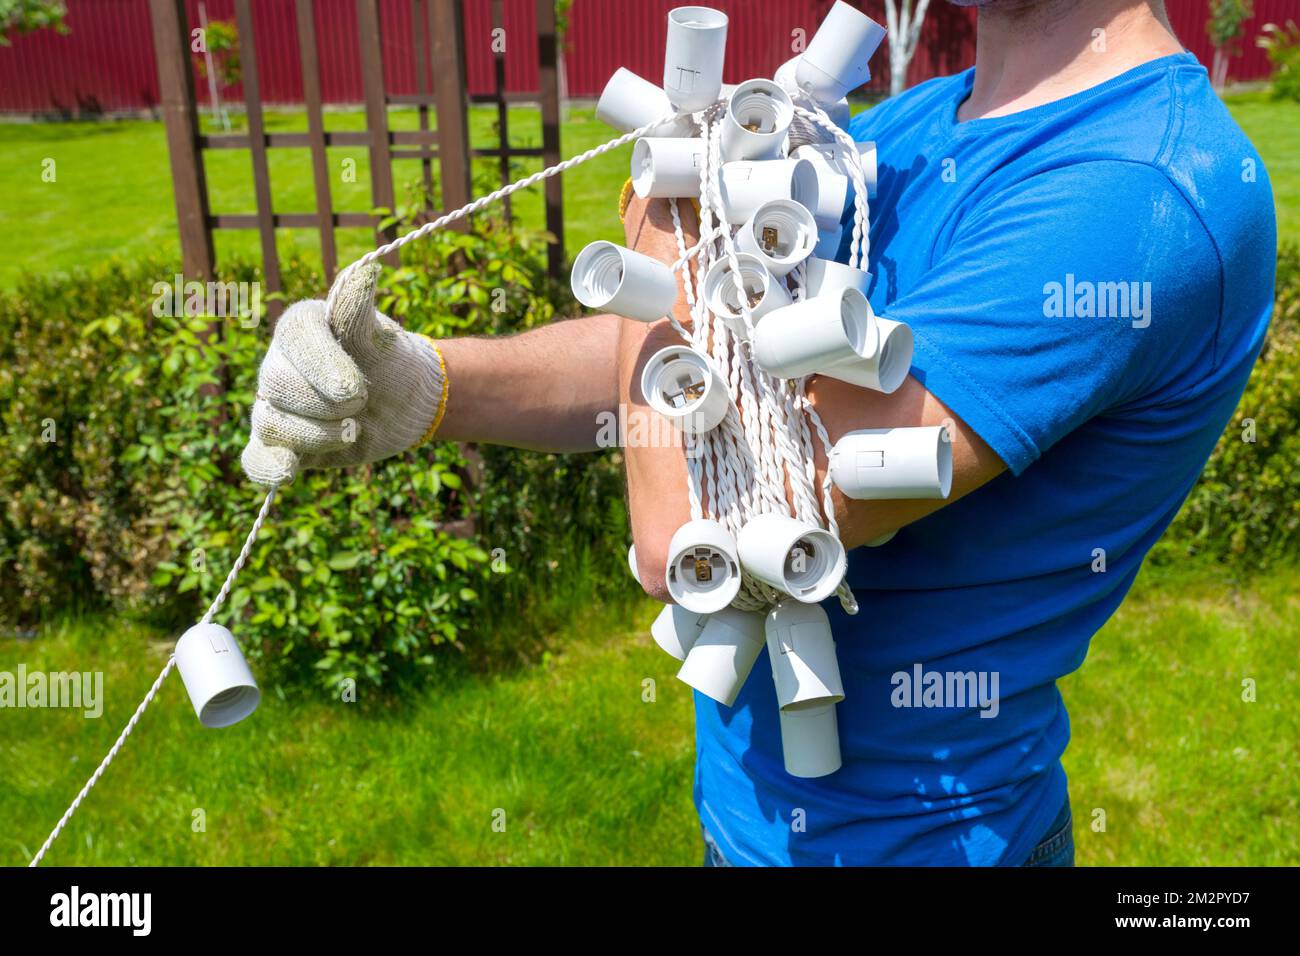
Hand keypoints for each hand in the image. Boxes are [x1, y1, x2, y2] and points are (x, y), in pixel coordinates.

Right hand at [241, 264, 445, 485]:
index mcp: (300, 327)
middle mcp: (278, 364)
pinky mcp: (280, 444)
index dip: (323, 366)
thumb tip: (364, 272)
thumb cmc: (391, 361)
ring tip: (354, 429)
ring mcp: (274, 406)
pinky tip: (287, 470)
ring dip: (318, 435)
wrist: (404, 402)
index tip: (356, 389)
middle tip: (364, 402)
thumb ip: (360, 311)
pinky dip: (267, 466)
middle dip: (328, 404)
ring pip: (271, 425)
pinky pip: (256, 458)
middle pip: (278, 387)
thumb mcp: (380, 336)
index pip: (294, 340)